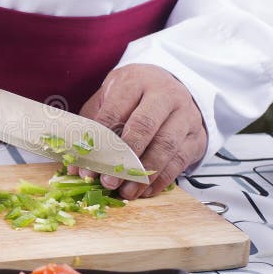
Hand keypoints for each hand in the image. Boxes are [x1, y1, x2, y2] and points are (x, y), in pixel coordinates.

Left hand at [67, 64, 206, 198]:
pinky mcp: (197, 135)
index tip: (86, 167)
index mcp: (136, 81)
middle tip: (107, 182)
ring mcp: (185, 114)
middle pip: (144, 127)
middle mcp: (165, 94)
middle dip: (123, 158)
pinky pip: (179, 161)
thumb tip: (75, 166)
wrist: (173, 87)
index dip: (100, 142)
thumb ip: (90, 128)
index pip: (115, 112)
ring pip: (165, 146)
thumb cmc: (132, 97)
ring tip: (125, 192)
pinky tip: (144, 191)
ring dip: (143, 174)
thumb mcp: (108, 99)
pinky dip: (161, 180)